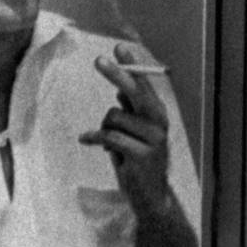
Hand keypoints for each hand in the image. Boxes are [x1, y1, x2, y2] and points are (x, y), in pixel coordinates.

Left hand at [80, 43, 174, 220]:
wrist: (150, 198)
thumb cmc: (138, 163)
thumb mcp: (134, 134)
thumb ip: (131, 113)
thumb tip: (120, 89)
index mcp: (157, 114)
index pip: (145, 84)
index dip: (132, 66)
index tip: (119, 48)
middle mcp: (159, 123)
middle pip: (135, 92)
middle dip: (117, 74)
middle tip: (97, 60)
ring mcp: (153, 139)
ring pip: (113, 116)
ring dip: (102, 128)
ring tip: (107, 143)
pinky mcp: (141, 155)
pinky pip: (109, 136)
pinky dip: (94, 137)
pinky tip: (87, 140)